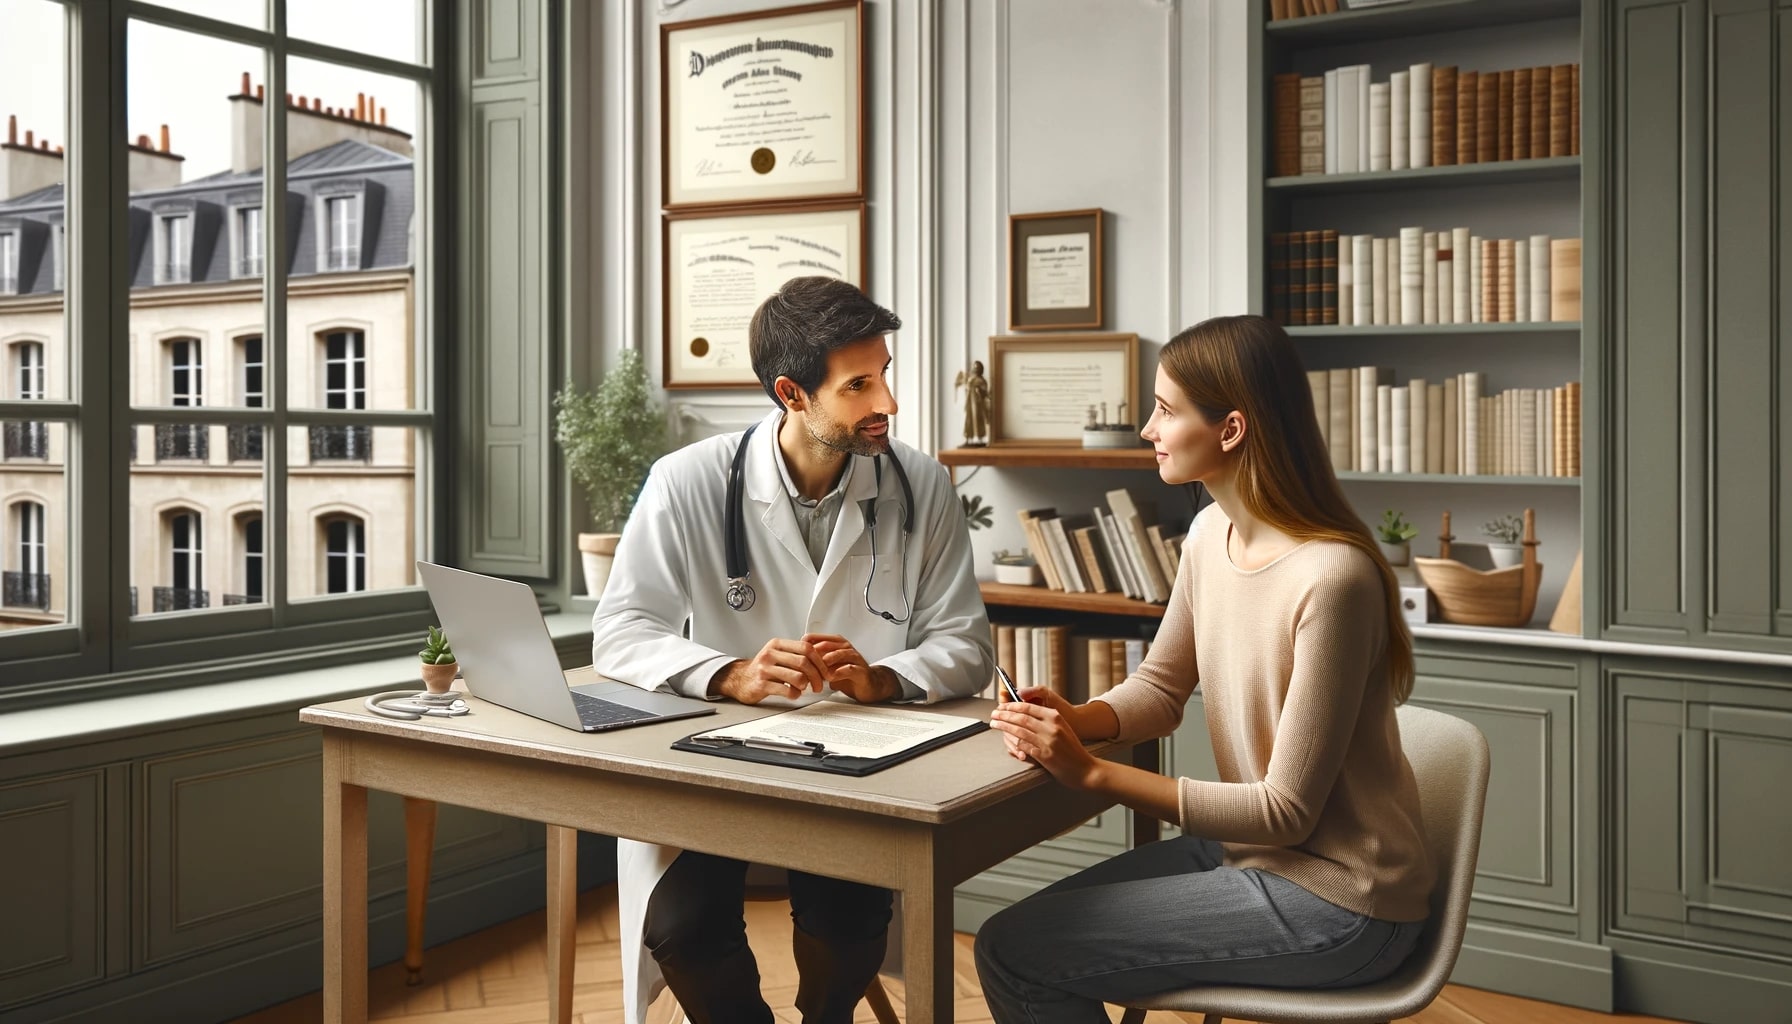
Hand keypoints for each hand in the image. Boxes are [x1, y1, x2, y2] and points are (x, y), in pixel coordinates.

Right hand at [712, 637, 826, 704]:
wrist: (739, 679)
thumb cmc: (763, 668)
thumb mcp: (778, 655)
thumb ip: (796, 655)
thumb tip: (822, 660)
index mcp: (777, 644)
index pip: (806, 648)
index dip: (820, 661)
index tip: (825, 672)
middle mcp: (771, 654)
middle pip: (804, 662)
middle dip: (816, 676)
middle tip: (819, 686)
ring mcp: (765, 669)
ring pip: (797, 676)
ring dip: (806, 685)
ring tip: (804, 688)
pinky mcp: (761, 684)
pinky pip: (786, 690)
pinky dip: (795, 694)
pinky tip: (793, 694)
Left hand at [803, 633, 898, 702]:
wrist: (868, 685)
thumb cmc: (847, 673)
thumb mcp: (827, 666)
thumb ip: (814, 663)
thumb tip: (795, 665)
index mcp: (835, 643)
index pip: (815, 638)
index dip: (804, 646)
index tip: (795, 656)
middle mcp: (845, 647)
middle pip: (825, 645)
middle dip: (813, 655)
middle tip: (803, 665)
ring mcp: (854, 657)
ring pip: (838, 653)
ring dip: (826, 663)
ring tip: (817, 671)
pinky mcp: (861, 670)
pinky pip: (849, 668)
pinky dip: (838, 672)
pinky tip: (831, 677)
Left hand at [990, 688, 1101, 789]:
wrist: (1086, 769)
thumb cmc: (1074, 750)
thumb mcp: (1063, 728)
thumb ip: (1047, 721)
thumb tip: (1025, 715)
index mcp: (1055, 717)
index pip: (1028, 707)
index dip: (1012, 706)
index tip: (1002, 706)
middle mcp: (1051, 727)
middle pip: (1021, 717)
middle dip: (1004, 714)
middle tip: (994, 714)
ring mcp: (1047, 741)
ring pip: (1019, 730)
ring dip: (1004, 726)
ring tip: (995, 724)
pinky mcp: (1044, 756)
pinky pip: (1023, 746)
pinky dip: (1012, 743)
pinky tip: (1005, 741)